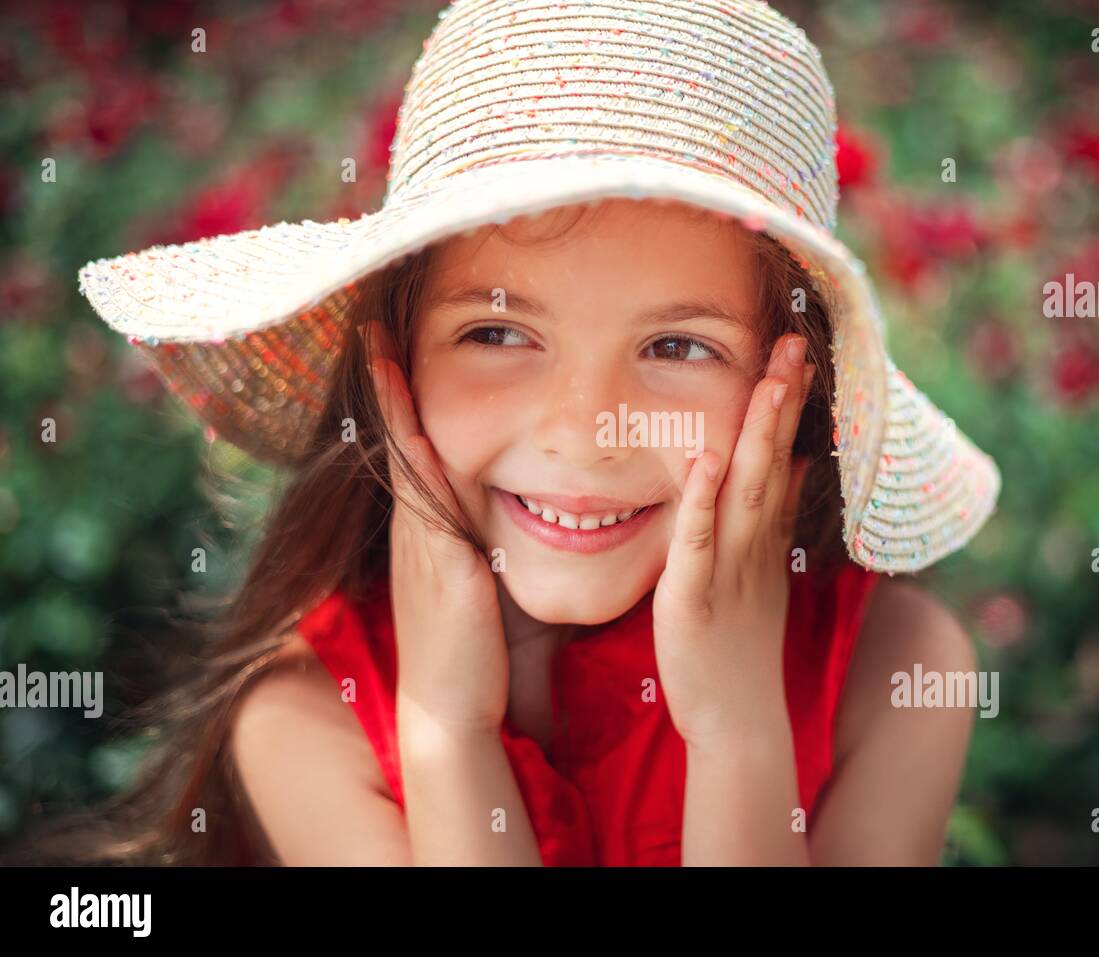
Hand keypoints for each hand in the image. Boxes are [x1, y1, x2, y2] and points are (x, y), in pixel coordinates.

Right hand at [365, 321, 509, 735]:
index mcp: (423, 534)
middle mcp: (414, 533)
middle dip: (385, 388)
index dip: (399, 405)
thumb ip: (482, 544)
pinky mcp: (442, 568)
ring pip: (404, 464)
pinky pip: (427, 505)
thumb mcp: (475, 584)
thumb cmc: (472, 650)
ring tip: (383, 356)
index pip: (407, 454)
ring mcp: (421, 547)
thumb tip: (508, 511)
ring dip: (395, 410)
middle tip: (374, 331)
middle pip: (396, 445)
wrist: (450, 707)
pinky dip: (420, 465)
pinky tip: (418, 431)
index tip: (391, 355)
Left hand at [652, 333, 813, 748]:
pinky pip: (697, 542)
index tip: (800, 353)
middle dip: (783, 401)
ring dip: (757, 435)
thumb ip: (774, 518)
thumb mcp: (762, 573)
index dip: (791, 407)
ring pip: (745, 491)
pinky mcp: (692, 597)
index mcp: (763, 537)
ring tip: (769, 382)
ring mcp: (727, 569)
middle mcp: (752, 545)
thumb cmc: (740, 645)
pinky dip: (701, 502)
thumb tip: (797, 465)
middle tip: (796, 344)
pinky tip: (704, 461)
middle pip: (772, 461)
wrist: (735, 717)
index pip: (783, 458)